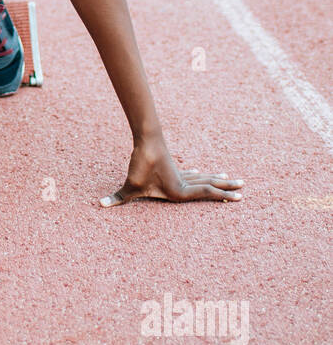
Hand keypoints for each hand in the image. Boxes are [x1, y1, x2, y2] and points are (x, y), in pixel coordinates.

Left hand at [100, 136, 242, 206]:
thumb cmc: (140, 165)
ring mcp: (180, 173)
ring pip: (202, 178)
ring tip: (229, 178)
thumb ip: (118, 198)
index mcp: (179, 191)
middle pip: (209, 185)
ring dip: (215, 180)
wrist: (146, 139)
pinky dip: (199, 174)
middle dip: (226, 188)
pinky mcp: (173, 166)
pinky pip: (190, 173)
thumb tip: (100, 205)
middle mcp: (183, 182)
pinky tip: (199, 172)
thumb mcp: (130, 186)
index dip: (223, 196)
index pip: (206, 194)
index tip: (239, 197)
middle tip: (243, 188)